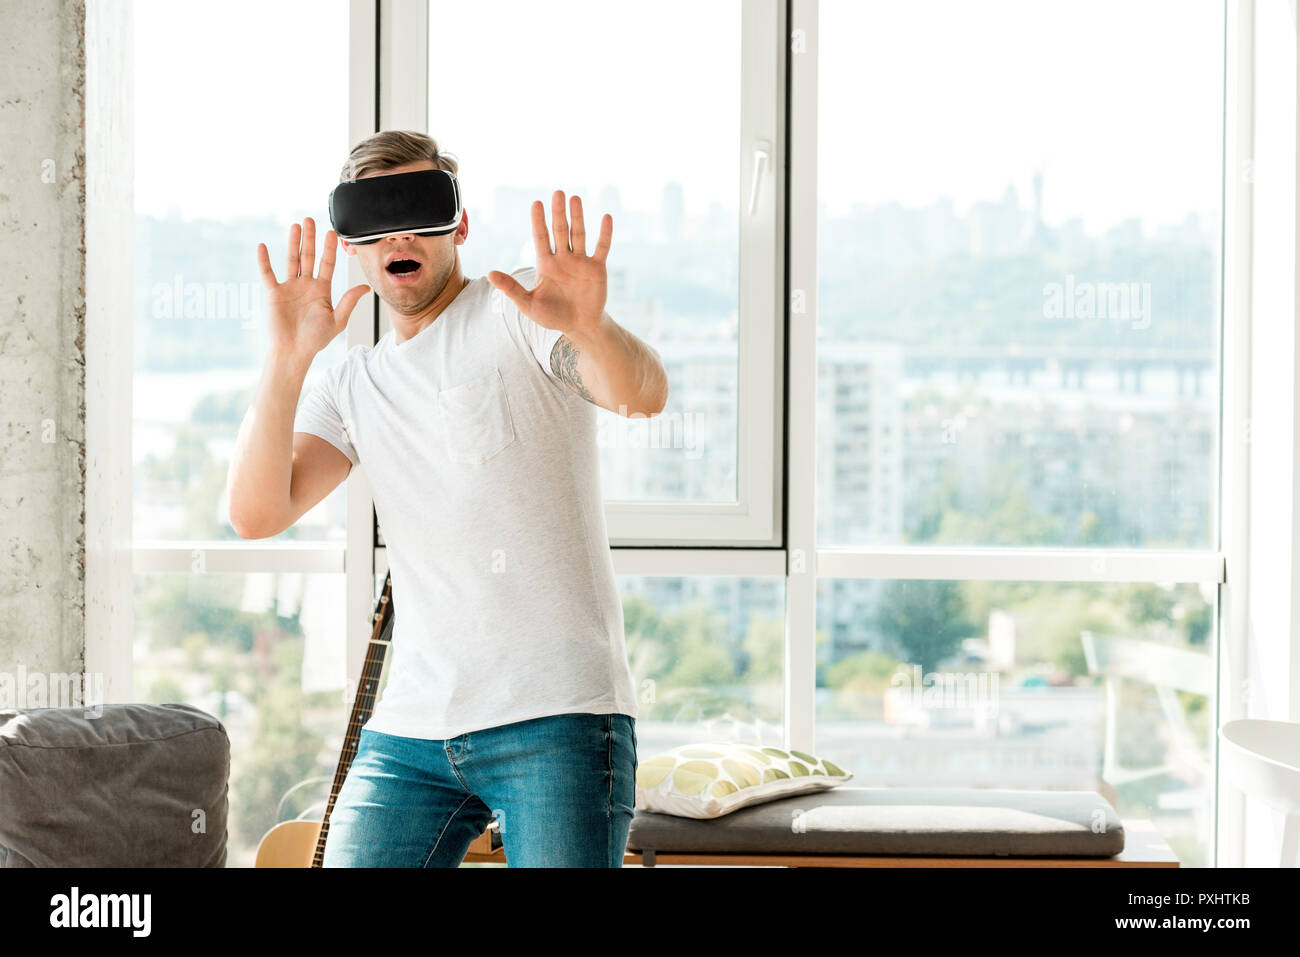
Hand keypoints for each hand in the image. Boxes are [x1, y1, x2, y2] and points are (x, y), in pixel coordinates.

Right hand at [256, 217, 370, 359]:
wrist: (294, 351)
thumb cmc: (316, 339)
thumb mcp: (337, 320)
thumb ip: (348, 302)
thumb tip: (365, 287)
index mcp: (322, 289)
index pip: (327, 264)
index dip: (329, 248)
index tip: (332, 232)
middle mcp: (306, 285)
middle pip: (309, 256)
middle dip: (310, 239)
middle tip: (311, 219)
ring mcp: (289, 287)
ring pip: (292, 260)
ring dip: (293, 243)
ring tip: (296, 226)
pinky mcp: (274, 293)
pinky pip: (268, 274)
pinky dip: (264, 261)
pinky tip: (263, 246)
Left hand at [486, 191, 610, 334]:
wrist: (579, 327)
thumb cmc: (553, 316)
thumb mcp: (529, 305)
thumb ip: (511, 288)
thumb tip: (489, 274)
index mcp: (546, 264)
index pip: (541, 237)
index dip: (538, 221)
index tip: (536, 204)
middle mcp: (563, 259)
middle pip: (559, 230)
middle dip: (558, 212)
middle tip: (557, 193)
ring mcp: (580, 262)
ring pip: (579, 234)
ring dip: (577, 217)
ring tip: (574, 198)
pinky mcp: (597, 268)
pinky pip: (602, 247)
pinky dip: (605, 233)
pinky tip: (606, 217)